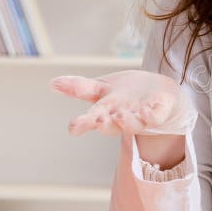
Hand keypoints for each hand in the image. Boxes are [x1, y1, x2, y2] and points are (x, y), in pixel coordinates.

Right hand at [51, 70, 196, 136]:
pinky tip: (145, 111)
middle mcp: (123, 117)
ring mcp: (142, 116)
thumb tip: (52, 83)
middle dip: (104, 125)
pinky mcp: (159, 111)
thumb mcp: (102, 88)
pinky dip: (150, 116)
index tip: (73, 128)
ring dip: (126, 122)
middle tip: (99, 121)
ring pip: (133, 124)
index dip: (83, 124)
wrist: (159, 91)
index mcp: (106, 112)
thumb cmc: (127, 93)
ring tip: (118, 116)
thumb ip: (80, 88)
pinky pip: (155, 117)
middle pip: (111, 125)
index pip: (91, 119)